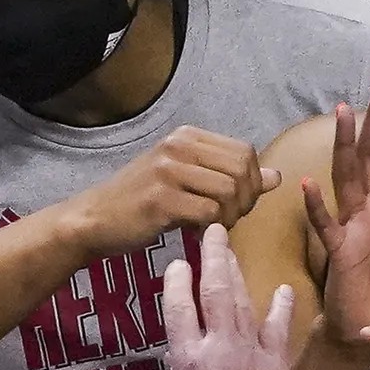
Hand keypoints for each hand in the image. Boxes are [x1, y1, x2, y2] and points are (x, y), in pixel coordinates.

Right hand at [72, 128, 281, 262]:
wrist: (94, 219)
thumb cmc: (141, 202)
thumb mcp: (187, 181)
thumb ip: (230, 176)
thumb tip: (276, 176)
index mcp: (187, 136)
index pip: (245, 152)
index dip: (250, 182)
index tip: (235, 204)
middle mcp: (178, 145)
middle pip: (242, 169)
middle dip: (245, 201)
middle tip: (225, 220)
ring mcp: (168, 170)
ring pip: (229, 191)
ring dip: (229, 217)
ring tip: (210, 227)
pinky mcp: (161, 199)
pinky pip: (209, 214)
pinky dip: (210, 229)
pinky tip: (194, 233)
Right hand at [164, 224, 297, 369]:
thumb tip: (185, 359)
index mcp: (187, 360)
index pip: (178, 307)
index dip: (176, 280)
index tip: (177, 263)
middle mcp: (218, 348)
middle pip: (214, 291)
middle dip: (212, 257)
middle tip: (212, 232)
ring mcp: (251, 353)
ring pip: (243, 301)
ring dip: (237, 272)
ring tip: (231, 250)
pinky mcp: (277, 365)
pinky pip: (279, 329)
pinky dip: (281, 308)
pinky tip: (283, 289)